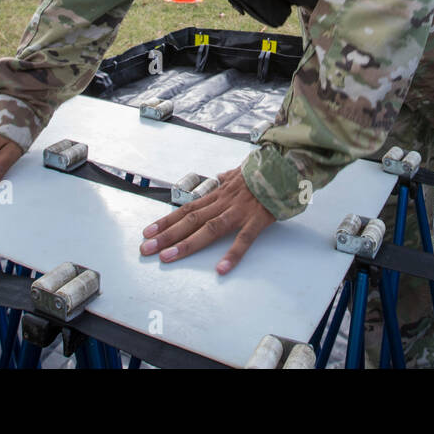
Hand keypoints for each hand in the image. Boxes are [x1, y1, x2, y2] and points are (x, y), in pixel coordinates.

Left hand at [140, 167, 274, 274]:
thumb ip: (229, 177)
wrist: (287, 163)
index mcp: (220, 194)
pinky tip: (221, 269)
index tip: (148, 232)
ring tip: (167, 257)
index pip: (187, 209)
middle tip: (146, 249)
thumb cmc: (265, 170)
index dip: (166, 221)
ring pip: (209, 228)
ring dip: (186, 244)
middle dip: (166, 235)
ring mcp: (240, 211)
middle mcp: (224, 202)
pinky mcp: (257, 219)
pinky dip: (232, 254)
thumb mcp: (242, 171)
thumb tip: (220, 177)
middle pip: (190, 220)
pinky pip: (243, 239)